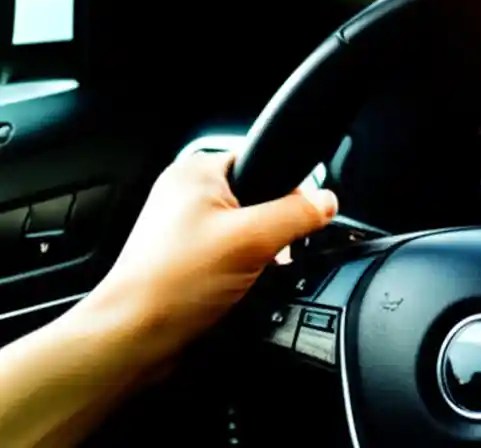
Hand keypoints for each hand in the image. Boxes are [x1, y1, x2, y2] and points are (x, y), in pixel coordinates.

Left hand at [0, 152, 336, 447]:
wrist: (135, 338)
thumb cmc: (173, 284)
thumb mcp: (252, 240)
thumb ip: (298, 215)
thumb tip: (327, 202)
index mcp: (195, 172)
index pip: (262, 158)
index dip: (287, 189)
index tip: (291, 219)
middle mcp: (185, 194)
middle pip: (259, 197)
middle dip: (273, 229)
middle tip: (265, 253)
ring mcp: (183, 227)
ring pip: (247, 229)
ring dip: (259, 252)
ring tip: (245, 273)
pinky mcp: (185, 258)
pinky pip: (231, 253)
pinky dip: (242, 269)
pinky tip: (236, 287)